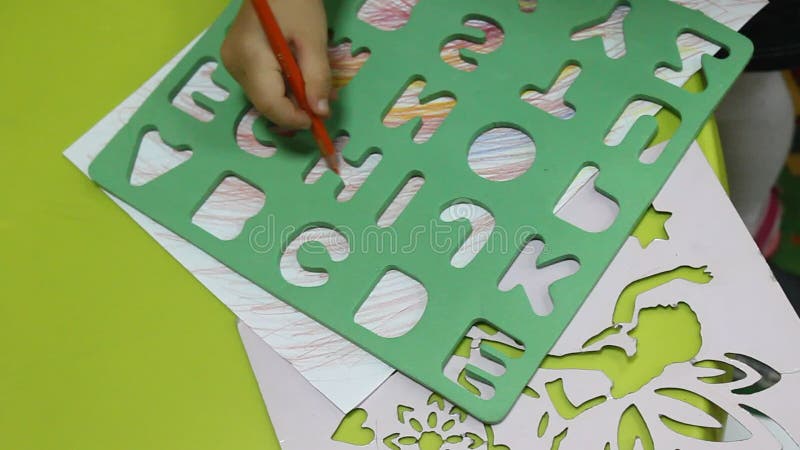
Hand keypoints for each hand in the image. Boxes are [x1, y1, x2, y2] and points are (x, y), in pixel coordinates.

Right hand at [221, 0, 330, 128]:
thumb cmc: (295, 3)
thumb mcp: (313, 40)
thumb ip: (317, 78)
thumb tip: (320, 112)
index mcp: (250, 58)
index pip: (269, 104)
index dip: (294, 118)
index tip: (317, 118)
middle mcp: (234, 64)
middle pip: (265, 103)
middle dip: (294, 108)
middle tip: (322, 102)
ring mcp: (232, 61)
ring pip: (263, 96)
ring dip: (290, 98)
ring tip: (314, 86)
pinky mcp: (237, 58)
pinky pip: (260, 83)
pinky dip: (281, 86)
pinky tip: (298, 76)